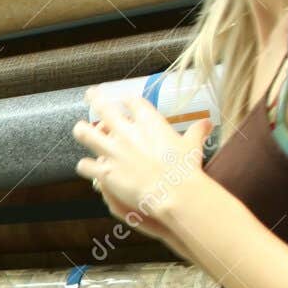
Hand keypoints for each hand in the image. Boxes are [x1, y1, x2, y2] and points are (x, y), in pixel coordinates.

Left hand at [73, 91, 214, 229]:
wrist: (173, 193)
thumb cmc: (185, 169)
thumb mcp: (193, 146)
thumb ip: (197, 132)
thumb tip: (207, 124)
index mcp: (148, 122)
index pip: (132, 102)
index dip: (126, 99)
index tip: (123, 99)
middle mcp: (126, 132)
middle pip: (104, 108)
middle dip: (96, 98)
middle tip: (90, 94)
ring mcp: (113, 152)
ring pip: (86, 134)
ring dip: (82, 130)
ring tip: (79, 128)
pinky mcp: (105, 172)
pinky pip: (85, 166)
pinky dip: (84, 166)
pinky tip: (85, 166)